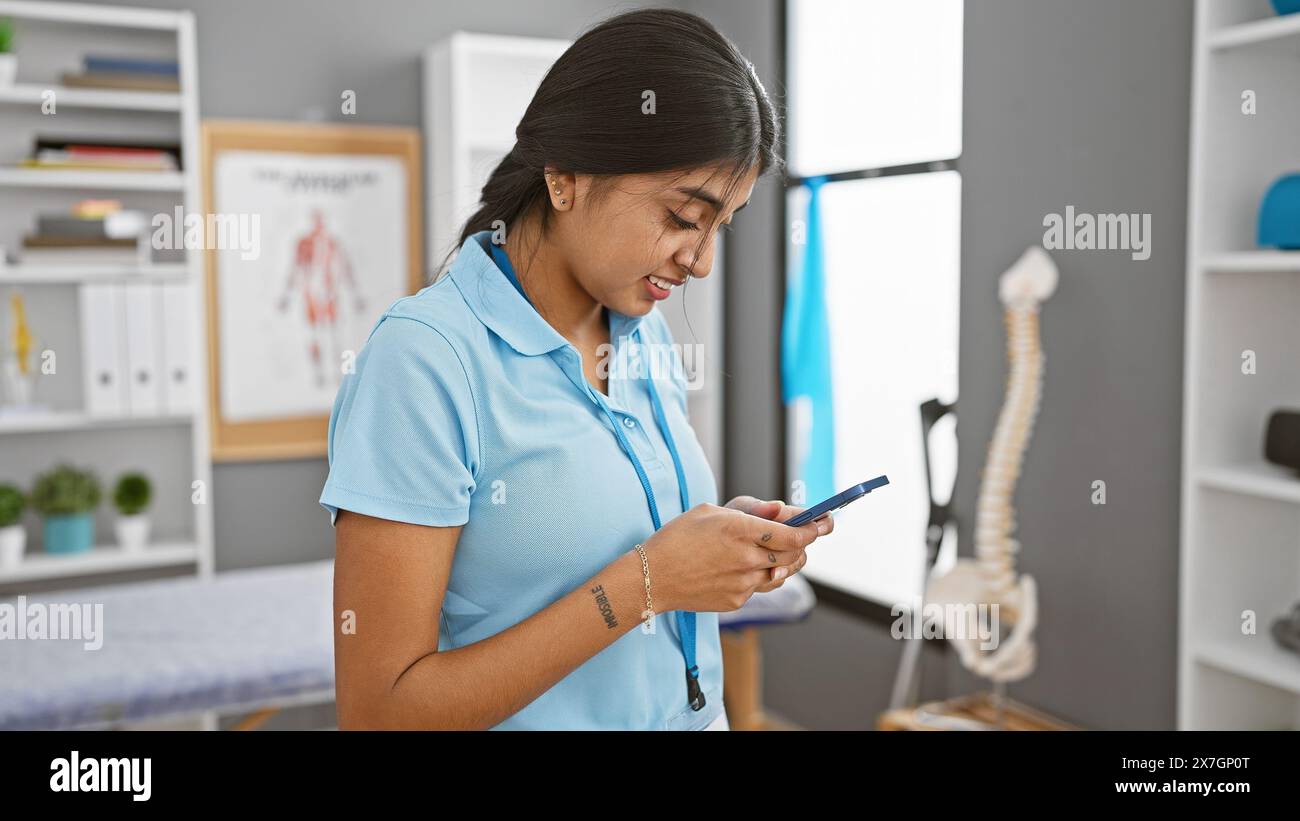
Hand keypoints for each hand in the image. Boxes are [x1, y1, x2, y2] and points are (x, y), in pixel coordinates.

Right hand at [642, 501, 824, 614]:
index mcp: (739, 529)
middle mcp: (745, 558)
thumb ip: (751, 510)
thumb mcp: (710, 511)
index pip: (793, 533)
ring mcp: (743, 583)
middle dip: (806, 543)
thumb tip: (782, 510)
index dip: (814, 528)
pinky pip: (761, 588)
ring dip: (788, 562)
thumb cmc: (678, 538)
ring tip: (780, 551)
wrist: (652, 578)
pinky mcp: (737, 601)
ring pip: (783, 574)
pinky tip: (747, 567)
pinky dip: (762, 576)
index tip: (824, 522)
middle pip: (795, 554)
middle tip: (806, 535)